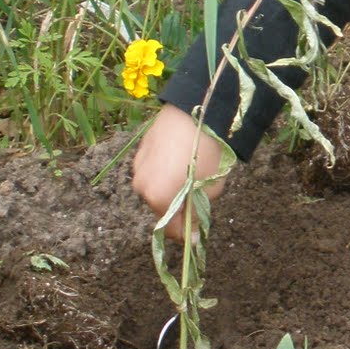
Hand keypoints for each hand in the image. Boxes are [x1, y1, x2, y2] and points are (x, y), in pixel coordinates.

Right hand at [131, 104, 227, 241]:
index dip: (186, 233)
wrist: (198, 110)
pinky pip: (153, 170)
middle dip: (178, 206)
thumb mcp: (210, 190)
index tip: (198, 233)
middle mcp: (142, 187)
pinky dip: (165, 171)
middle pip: (161, 208)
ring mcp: (138, 167)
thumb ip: (196, 216)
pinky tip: (181, 157)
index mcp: (158, 199)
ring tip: (191, 171)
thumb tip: (192, 238)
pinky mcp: (140, 151)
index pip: (169, 230)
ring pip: (155, 188)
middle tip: (199, 193)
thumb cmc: (208, 153)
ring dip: (170, 187)